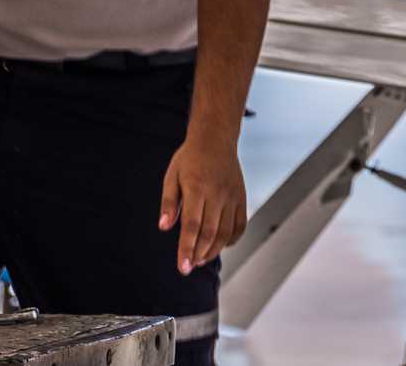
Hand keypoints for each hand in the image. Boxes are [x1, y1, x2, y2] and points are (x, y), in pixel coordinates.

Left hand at [157, 132, 246, 276]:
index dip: (186, 248)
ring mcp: (232, 196)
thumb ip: (168, 202)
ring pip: (225, 232)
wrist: (216, 139)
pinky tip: (220, 245)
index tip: (182, 267)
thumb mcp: (172, 175)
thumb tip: (164, 227)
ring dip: (213, 250)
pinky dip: (232, 240)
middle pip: (209, 232)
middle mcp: (216, 193)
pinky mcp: (241, 197)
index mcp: (196, 187)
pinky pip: (240, 225)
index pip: (192, 225)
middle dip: (198, 254)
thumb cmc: (190, 158)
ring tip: (200, 259)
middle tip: (189, 267)